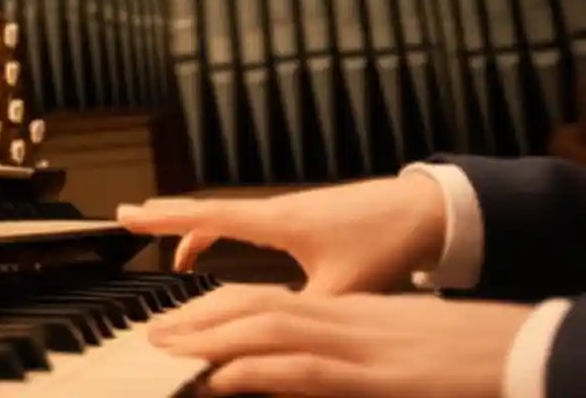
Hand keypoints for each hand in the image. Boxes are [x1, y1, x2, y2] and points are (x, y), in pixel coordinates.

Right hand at [116, 173, 446, 293]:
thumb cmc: (386, 240)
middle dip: (165, 216)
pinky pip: (246, 223)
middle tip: (127, 215)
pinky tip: (228, 254)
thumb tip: (280, 346)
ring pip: (226, 217)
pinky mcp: (303, 218)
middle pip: (205, 211)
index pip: (206, 216)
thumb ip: (307, 314)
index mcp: (275, 222)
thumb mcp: (344, 286)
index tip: (127, 214)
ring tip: (171, 251)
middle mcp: (275, 210)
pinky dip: (224, 234)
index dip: (163, 218)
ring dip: (193, 228)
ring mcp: (288, 212)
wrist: (426, 209)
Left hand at [150, 285, 531, 397]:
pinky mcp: (375, 374)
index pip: (266, 299)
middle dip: (197, 319)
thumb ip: (344, 352)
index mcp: (346, 311)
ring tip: (168, 351)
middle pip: (253, 305)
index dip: (215, 309)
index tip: (176, 324)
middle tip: (152, 337)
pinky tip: (223, 376)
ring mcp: (357, 344)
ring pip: (267, 327)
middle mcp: (343, 318)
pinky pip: (303, 367)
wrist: (522, 351)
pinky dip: (257, 369)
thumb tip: (299, 369)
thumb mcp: (391, 348)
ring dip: (211, 338)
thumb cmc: (461, 354)